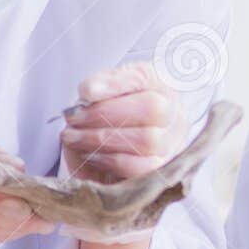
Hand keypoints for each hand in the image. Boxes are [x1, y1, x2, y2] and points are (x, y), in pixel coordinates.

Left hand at [60, 61, 188, 181]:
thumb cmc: (112, 113)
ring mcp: (173, 143)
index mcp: (162, 85)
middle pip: (150, 110)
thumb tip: (90, 91)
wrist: (116, 141)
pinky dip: (111, 161)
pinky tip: (93, 155)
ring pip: (146, 141)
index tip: (85, 91)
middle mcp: (175, 112)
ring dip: (102, 139)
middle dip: (103, 116)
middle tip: (73, 120)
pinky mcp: (162, 170)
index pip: (147, 77)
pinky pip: (141, 168)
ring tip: (76, 138)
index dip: (116, 83)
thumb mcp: (107, 90)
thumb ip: (101, 84)